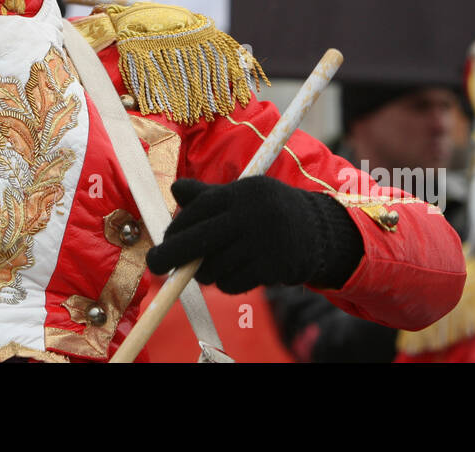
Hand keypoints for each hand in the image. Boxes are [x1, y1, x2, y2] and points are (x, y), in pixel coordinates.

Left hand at [145, 178, 361, 293]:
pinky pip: (232, 283)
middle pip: (198, 241)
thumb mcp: (242, 196)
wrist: (319, 231)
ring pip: (213, 267)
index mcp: (240, 192)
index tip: (162, 244)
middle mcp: (251, 214)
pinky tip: (236, 273)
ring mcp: (263, 242)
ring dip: (204, 273)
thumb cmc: (268, 211)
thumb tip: (176, 191)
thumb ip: (208, 196)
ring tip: (210, 268)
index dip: (175, 230)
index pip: (197, 212)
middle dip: (171, 255)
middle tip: (155, 266)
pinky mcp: (272, 266)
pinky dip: (226, 283)